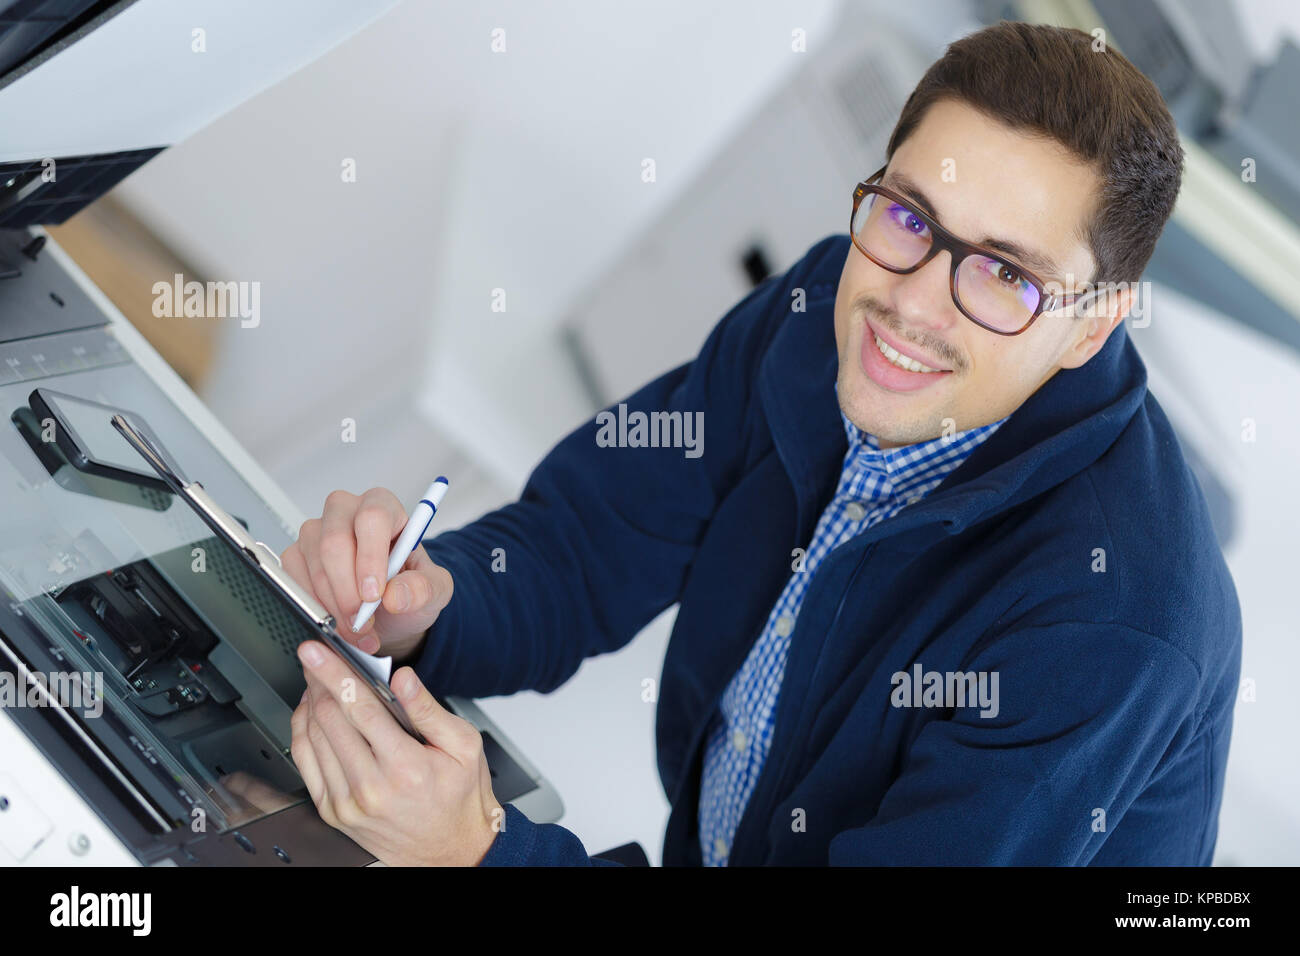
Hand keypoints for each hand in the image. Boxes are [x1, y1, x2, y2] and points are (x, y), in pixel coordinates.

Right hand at [281, 488, 452, 662]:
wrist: (390, 609)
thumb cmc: (409, 587)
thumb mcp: (435, 590)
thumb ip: (424, 589)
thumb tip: (396, 595)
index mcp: (384, 507)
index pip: (372, 518)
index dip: (371, 557)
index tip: (374, 594)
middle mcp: (346, 513)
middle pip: (335, 541)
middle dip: (348, 591)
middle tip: (363, 621)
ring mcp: (317, 533)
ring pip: (314, 565)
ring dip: (334, 606)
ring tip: (357, 629)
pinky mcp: (296, 556)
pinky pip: (295, 581)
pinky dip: (316, 609)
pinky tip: (336, 623)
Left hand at [290, 639, 503, 866]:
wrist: (450, 850)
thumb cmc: (459, 796)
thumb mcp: (464, 746)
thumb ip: (428, 709)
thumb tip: (403, 679)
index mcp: (405, 767)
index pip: (359, 707)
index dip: (333, 672)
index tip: (317, 651)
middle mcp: (370, 788)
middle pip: (328, 719)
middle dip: (318, 680)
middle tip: (317, 658)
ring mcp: (346, 804)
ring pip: (311, 738)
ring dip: (309, 702)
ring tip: (317, 682)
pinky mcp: (333, 813)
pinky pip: (305, 763)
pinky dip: (303, 731)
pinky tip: (312, 714)